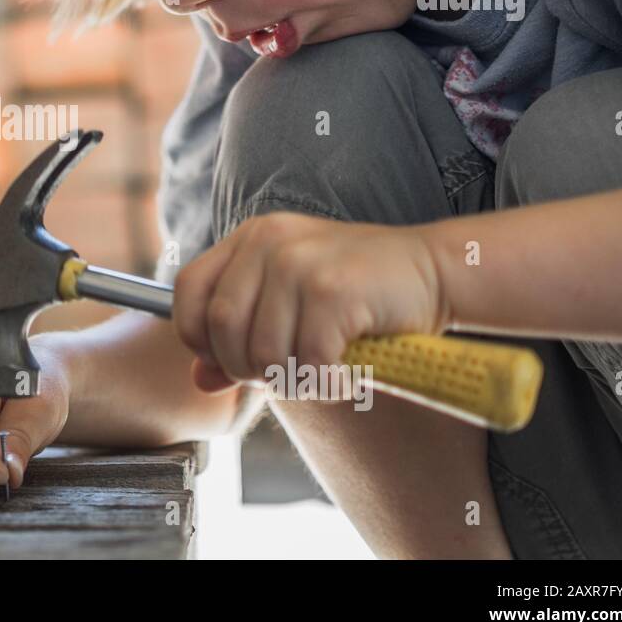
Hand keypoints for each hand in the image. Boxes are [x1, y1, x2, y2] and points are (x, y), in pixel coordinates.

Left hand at [173, 211, 446, 391]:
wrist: (434, 272)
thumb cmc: (359, 292)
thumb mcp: (290, 303)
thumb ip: (242, 335)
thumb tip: (201, 380)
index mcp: (251, 237)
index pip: (187, 290)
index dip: (195, 336)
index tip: (226, 361)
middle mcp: (268, 242)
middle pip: (222, 328)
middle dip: (248, 368)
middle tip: (288, 373)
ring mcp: (299, 263)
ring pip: (262, 352)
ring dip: (292, 380)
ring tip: (321, 372)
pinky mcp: (331, 290)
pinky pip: (306, 362)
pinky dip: (324, 383)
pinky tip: (344, 375)